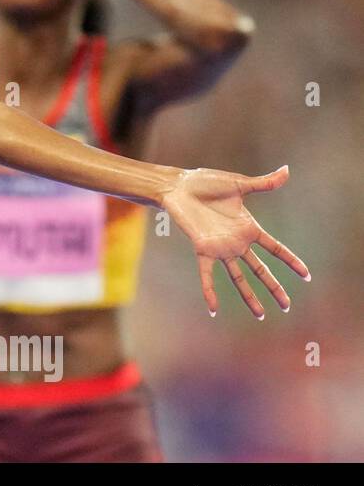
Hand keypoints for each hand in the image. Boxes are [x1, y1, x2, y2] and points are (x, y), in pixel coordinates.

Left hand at [159, 165, 310, 317]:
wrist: (179, 186)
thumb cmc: (206, 183)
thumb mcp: (239, 184)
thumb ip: (264, 183)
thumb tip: (287, 170)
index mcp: (248, 227)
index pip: (275, 249)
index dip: (290, 261)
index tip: (306, 275)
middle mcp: (237, 242)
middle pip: (261, 269)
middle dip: (274, 287)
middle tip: (287, 306)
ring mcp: (220, 248)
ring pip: (238, 277)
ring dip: (249, 296)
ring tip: (260, 315)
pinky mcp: (202, 248)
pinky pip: (206, 275)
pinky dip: (209, 291)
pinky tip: (213, 310)